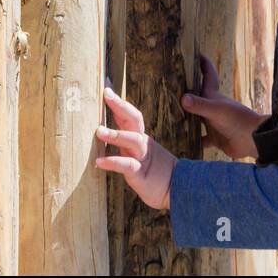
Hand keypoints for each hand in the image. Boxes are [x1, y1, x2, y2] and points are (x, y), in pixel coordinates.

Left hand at [94, 85, 176, 209]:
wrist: (178, 189)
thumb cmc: (153, 171)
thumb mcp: (138, 153)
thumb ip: (124, 142)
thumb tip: (101, 129)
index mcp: (140, 136)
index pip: (130, 114)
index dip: (118, 101)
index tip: (106, 87)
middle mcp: (142, 143)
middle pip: (134, 118)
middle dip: (120, 105)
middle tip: (107, 94)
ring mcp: (143, 157)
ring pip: (132, 140)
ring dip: (115, 134)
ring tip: (99, 131)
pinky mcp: (142, 174)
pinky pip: (127, 165)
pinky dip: (113, 162)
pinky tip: (99, 162)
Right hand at [182, 54, 265, 160]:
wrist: (253, 140)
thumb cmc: (237, 119)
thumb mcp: (216, 110)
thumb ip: (200, 105)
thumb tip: (183, 98)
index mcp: (214, 97)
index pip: (208, 76)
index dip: (204, 65)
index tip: (197, 54)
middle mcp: (213, 108)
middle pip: (199, 97)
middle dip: (189, 91)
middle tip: (173, 85)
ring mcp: (214, 123)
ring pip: (197, 118)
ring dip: (188, 117)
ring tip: (172, 115)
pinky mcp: (216, 138)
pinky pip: (202, 140)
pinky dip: (194, 141)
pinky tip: (183, 142)